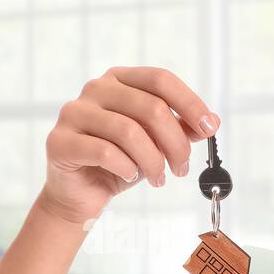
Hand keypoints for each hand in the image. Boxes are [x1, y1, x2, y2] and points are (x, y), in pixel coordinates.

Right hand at [38, 66, 220, 226]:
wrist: (80, 195)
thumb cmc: (118, 164)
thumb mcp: (155, 144)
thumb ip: (180, 129)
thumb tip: (213, 121)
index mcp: (119, 80)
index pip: (160, 79)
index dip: (189, 103)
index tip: (209, 129)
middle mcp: (95, 89)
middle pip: (150, 107)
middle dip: (175, 143)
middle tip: (181, 168)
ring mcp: (74, 113)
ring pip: (129, 132)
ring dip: (153, 161)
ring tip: (159, 179)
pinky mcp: (60, 141)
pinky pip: (105, 152)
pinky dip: (126, 168)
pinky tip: (130, 177)